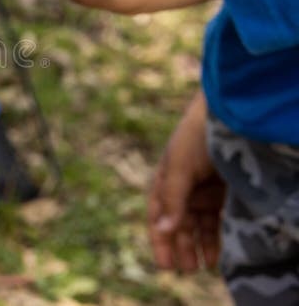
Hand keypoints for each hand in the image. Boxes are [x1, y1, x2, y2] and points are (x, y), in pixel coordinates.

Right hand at [148, 91, 225, 271]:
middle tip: (186, 270)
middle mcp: (182, 187)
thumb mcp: (179, 168)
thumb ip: (172, 199)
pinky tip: (217, 252)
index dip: (160, 240)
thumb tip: (163, 229)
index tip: (165, 265)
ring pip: (199, 224)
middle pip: (178, 223)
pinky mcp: (224, 191)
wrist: (227, 115)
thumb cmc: (195, 137)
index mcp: (164, 179)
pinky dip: (216, 236)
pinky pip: (218, 219)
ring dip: (199, 245)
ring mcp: (204, 189)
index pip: (158, 215)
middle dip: (181, 247)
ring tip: (203, 266)